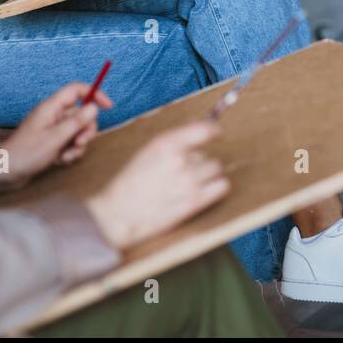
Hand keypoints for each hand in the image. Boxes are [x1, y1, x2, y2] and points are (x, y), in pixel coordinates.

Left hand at [0, 82, 111, 189]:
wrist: (4, 172)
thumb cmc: (26, 154)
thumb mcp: (55, 139)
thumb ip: (76, 122)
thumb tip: (94, 107)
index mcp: (52, 107)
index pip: (77, 90)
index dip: (94, 94)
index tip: (108, 107)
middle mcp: (53, 115)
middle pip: (82, 114)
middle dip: (85, 131)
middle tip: (77, 144)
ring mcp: (52, 129)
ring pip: (78, 131)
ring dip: (77, 146)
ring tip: (64, 157)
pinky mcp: (51, 142)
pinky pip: (70, 143)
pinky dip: (69, 153)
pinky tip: (59, 161)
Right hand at [85, 120, 229, 249]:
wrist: (120, 213)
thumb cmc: (131, 182)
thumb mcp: (149, 150)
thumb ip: (175, 141)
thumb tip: (203, 130)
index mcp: (166, 144)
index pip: (204, 129)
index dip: (212, 130)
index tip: (215, 132)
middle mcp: (180, 160)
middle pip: (207, 154)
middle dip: (198, 161)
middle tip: (182, 172)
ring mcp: (189, 181)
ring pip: (216, 169)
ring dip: (206, 174)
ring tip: (189, 182)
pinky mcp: (196, 201)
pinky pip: (222, 186)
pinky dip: (216, 187)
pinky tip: (203, 190)